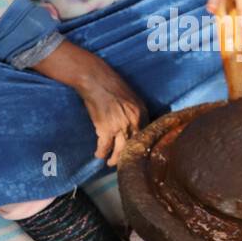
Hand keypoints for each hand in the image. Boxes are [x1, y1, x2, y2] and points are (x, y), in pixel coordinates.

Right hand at [32, 39, 147, 165]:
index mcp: (142, 111)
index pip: (146, 134)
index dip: (140, 144)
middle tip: (125, 161)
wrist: (95, 78)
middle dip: (129, 155)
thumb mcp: (130, 97)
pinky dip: (101, 152)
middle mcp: (135, 120)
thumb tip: (132, 124)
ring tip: (111, 162)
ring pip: (121, 150)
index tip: (136, 150)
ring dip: (115, 159)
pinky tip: (98, 155)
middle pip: (135, 145)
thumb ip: (134, 111)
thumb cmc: (110, 84)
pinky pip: (104, 147)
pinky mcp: (106, 129)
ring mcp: (121, 126)